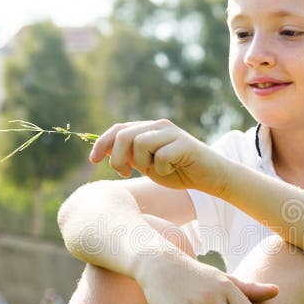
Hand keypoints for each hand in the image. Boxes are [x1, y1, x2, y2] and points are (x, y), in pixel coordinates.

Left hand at [89, 119, 228, 194]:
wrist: (211, 177)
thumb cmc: (179, 171)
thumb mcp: (148, 165)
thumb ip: (130, 157)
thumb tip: (107, 152)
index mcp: (148, 129)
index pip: (118, 129)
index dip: (102, 143)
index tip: (93, 160)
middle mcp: (159, 126)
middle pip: (124, 135)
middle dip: (117, 158)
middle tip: (125, 173)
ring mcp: (172, 133)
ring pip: (140, 144)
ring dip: (142, 163)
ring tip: (154, 170)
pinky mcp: (184, 144)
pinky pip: (161, 156)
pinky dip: (161, 169)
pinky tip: (172, 170)